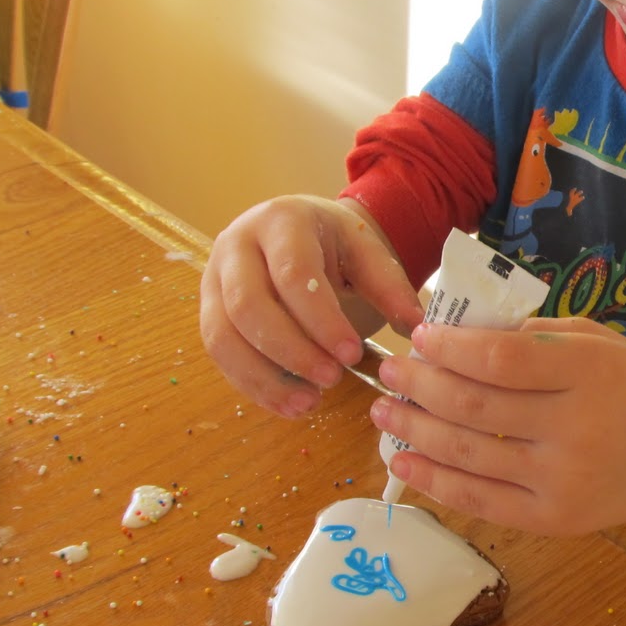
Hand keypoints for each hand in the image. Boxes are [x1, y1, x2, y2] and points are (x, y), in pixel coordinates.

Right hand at [200, 195, 423, 417]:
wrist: (300, 231)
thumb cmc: (337, 245)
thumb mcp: (368, 253)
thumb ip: (390, 287)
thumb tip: (416, 329)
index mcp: (281, 221)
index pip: (292, 274)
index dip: (320, 319)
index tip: (352, 354)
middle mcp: (236, 245)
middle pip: (247, 305)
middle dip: (291, 350)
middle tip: (332, 379)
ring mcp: (213, 279)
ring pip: (222, 335)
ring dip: (264, 377)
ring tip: (309, 403)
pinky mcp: (209, 311)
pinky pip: (219, 355)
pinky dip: (252, 385)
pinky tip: (289, 404)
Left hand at [370, 317, 625, 534]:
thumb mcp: (599, 342)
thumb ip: (534, 335)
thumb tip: (457, 334)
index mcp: (591, 372)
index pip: (501, 358)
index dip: (450, 347)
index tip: (418, 336)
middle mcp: (578, 428)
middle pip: (475, 406)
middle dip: (420, 385)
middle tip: (390, 370)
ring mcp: (564, 480)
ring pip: (468, 454)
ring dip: (414, 430)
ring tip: (384, 411)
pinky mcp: (552, 519)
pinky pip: (479, 501)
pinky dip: (434, 480)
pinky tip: (403, 460)